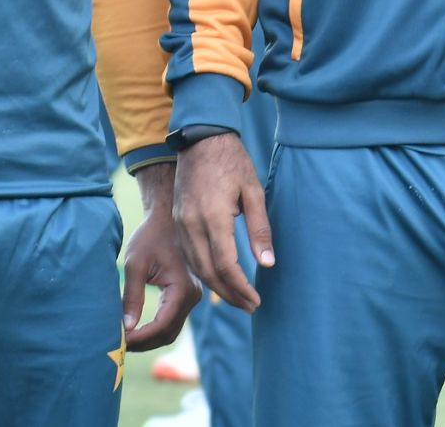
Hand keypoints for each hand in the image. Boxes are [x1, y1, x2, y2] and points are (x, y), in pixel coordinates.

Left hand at [121, 163, 200, 350]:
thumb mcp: (135, 263)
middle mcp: (193, 295)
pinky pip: (172, 321)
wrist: (166, 218)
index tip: (119, 340)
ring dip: (149, 339)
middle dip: (143, 342)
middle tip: (117, 344)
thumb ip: (132, 296)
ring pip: (170, 330)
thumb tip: (127, 328)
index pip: (161, 325)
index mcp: (183, 287)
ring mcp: (193, 296)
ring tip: (125, 338)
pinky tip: (136, 329)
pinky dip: (155, 329)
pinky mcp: (188, 295)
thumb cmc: (150, 236)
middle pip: (167, 333)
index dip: (140, 337)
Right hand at [173, 132, 273, 311]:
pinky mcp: (177, 219)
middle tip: (249, 306)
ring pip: (195, 266)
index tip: (256, 301)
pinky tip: (217, 276)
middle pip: (208, 272)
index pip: (225, 265)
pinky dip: (203, 270)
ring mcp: (181, 222)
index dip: (241, 288)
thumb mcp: (253, 191)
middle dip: (229, 294)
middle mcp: (192, 224)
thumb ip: (259, 229)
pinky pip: (189, 254)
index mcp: (213, 217)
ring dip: (215, 286)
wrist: (201, 138)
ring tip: (237, 297)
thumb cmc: (232, 161)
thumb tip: (267, 264)